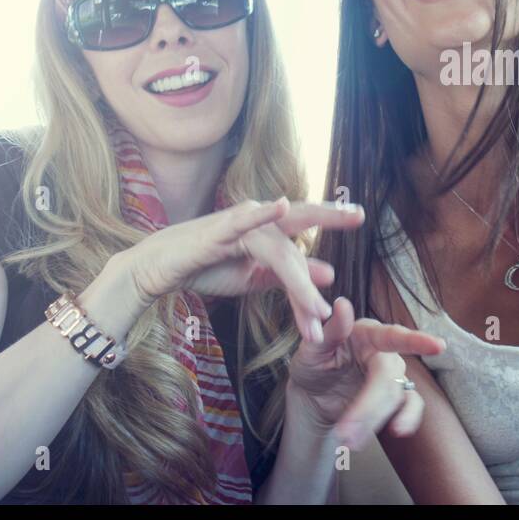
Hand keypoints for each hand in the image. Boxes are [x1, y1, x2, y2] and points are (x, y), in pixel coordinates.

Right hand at [109, 198, 364, 343]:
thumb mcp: (256, 276)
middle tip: (358, 215)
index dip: (330, 225)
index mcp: (267, 230)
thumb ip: (290, 275)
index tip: (359, 215)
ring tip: (318, 313)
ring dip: (299, 285)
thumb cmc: (206, 267)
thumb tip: (331, 272)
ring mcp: (238, 223)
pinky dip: (262, 213)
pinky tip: (281, 205)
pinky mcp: (218, 231)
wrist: (159, 270)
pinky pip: (244, 222)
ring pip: (279, 250)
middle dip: (329, 216)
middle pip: (300, 217)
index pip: (304, 233)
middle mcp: (256, 220)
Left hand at [286, 297, 445, 448]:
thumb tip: (342, 304)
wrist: (315, 394)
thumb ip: (329, 330)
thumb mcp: (311, 348)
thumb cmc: (314, 363)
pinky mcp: (397, 397)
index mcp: (366, 333)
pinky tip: (396, 430)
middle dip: (368, 407)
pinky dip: (407, 419)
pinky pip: (412, 406)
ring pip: (396, 396)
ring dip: (374, 421)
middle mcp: (385, 352)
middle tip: (344, 432)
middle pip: (388, 378)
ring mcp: (394, 375)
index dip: (415, 341)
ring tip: (349, 440)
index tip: (438, 346)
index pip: (392, 336)